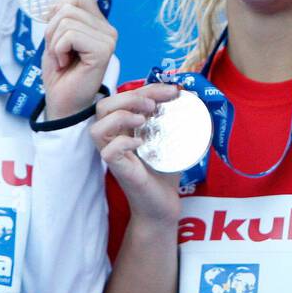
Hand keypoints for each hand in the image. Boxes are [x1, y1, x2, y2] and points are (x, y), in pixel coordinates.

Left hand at [42, 0, 117, 119]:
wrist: (63, 102)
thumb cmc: (60, 72)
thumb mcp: (56, 38)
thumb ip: (61, 17)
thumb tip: (56, 2)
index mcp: (99, 23)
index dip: (57, 9)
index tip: (55, 33)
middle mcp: (108, 29)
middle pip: (68, 6)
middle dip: (52, 30)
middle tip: (59, 52)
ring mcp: (108, 40)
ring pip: (66, 21)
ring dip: (55, 43)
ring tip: (63, 59)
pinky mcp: (103, 51)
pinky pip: (70, 36)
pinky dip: (59, 50)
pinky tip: (67, 64)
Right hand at [90, 83, 183, 224]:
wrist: (164, 204)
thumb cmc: (165, 171)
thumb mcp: (172, 140)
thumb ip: (176, 120)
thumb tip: (194, 97)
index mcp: (126, 126)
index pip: (126, 97)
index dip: (148, 88)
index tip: (173, 90)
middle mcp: (115, 137)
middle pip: (103, 106)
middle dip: (130, 97)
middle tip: (154, 106)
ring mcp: (114, 154)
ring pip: (97, 127)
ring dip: (120, 116)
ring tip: (144, 120)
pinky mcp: (118, 170)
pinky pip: (107, 151)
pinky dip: (123, 143)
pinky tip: (140, 143)